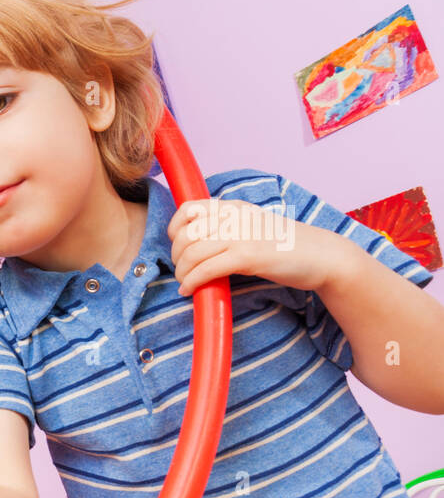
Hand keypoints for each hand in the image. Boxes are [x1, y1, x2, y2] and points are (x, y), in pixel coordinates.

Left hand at [168, 199, 342, 296]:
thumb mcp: (253, 226)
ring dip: (182, 272)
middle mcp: (235, 217)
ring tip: (185, 283)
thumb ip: (228, 228)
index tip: (176, 246)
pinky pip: (207, 269)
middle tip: (182, 270)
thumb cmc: (287, 245)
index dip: (175, 228)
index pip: (189, 208)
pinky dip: (193, 282)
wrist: (323, 255)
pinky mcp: (248, 256)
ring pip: (193, 253)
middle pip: (186, 234)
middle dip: (176, 256)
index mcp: (234, 207)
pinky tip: (190, 290)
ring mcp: (241, 235)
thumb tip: (198, 243)